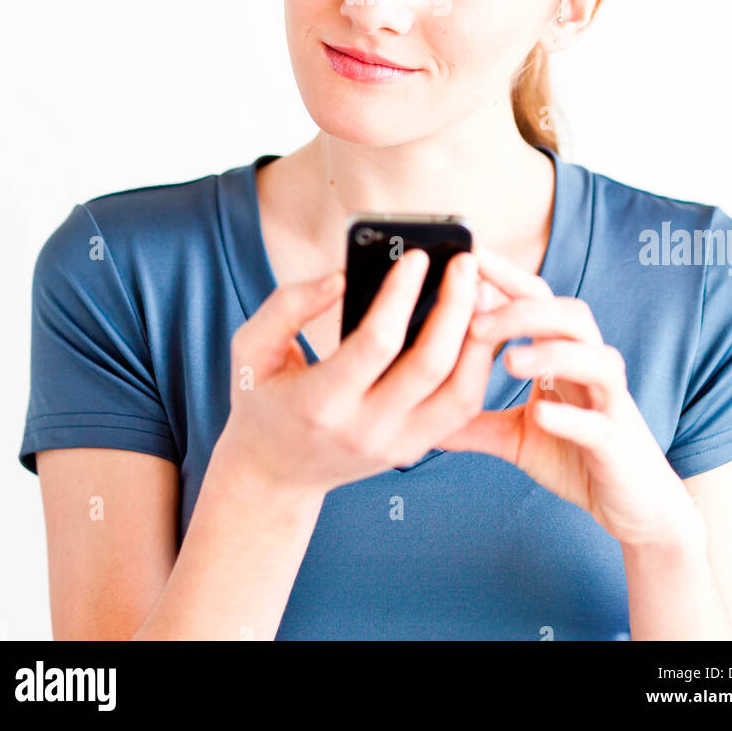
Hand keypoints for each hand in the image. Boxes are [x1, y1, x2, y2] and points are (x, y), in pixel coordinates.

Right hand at [221, 248, 501, 496]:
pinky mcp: (414, 449)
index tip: (417, 256)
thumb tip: (341, 276)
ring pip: (461, 392)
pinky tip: (476, 325)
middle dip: (454, 306)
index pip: (375, 343)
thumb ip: (288, 306)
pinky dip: (476, 365)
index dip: (400, 295)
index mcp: (320, 403)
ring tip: (480, 290)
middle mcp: (365, 430)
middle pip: (430, 365)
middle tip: (465, 261)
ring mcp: (396, 446)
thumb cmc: (262, 399)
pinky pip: (461, 406)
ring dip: (477, 338)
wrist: (273, 476)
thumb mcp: (250, 350)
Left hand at [436, 244, 704, 550]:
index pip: (538, 301)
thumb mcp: (513, 436)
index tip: (468, 255)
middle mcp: (591, 369)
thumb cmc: (575, 459)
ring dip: (551, 352)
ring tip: (508, 359)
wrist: (634, 509)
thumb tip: (415, 406)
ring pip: (596, 358)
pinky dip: (571, 417)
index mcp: (564, 357)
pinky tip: (541, 415)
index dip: (506, 277)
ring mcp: (609, 404)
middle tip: (474, 314)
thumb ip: (472, 416)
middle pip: (568, 315)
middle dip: (522, 308)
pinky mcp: (617, 445)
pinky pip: (599, 424)